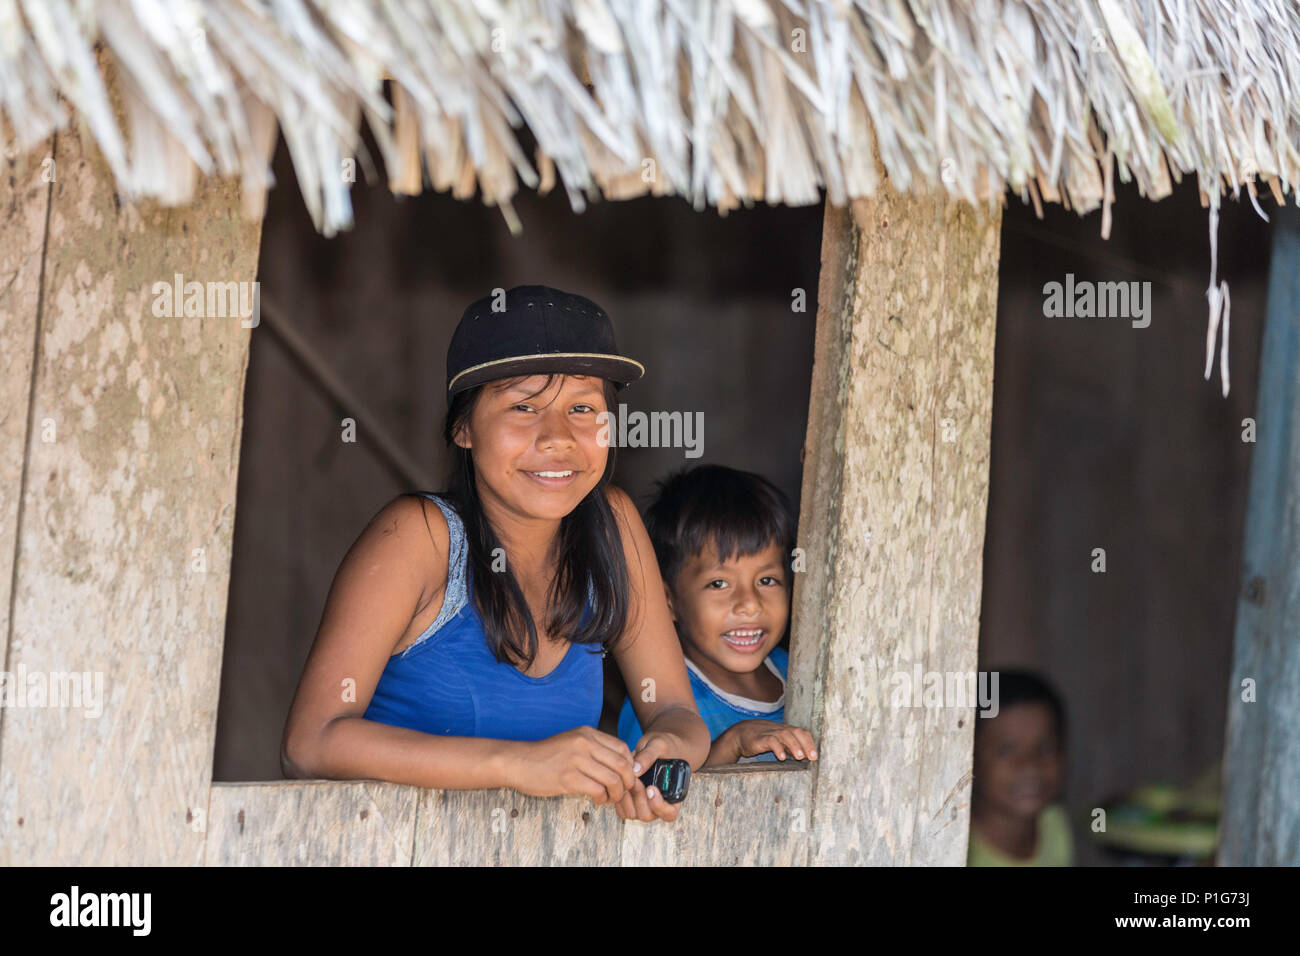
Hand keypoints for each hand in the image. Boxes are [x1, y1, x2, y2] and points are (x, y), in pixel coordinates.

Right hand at [505, 727, 636, 802]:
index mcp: (587, 733)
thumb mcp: (572, 742)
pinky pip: (598, 790)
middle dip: (628, 782)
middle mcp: (585, 743)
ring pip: (613, 780)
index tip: (625, 777)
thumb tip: (619, 764)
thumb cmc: (546, 756)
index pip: (623, 748)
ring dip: (616, 794)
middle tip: (622, 792)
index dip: (630, 766)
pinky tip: (597, 800)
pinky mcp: (568, 778)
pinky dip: (602, 799)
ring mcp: (576, 760)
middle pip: (623, 765)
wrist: (518, 762)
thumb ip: (594, 748)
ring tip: (609, 798)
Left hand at [614, 732, 687, 822]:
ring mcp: (645, 805)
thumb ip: (648, 755)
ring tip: (627, 779)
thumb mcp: (659, 744)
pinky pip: (622, 809)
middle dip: (638, 798)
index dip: (659, 805)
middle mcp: (660, 804)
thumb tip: (635, 769)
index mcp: (674, 794)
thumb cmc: (664, 746)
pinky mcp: (632, 802)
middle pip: (648, 815)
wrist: (659, 747)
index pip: (669, 813)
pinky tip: (620, 781)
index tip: (651, 788)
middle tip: (635, 780)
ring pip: (633, 814)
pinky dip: (619, 799)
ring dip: (627, 799)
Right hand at [727, 720, 817, 761]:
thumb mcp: (777, 742)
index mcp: (785, 730)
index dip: (809, 743)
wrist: (739, 734)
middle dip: (805, 744)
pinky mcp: (759, 738)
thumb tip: (805, 757)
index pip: (801, 732)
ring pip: (784, 734)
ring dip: (794, 745)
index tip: (815, 757)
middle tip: (811, 757)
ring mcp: (769, 733)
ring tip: (800, 757)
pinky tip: (781, 757)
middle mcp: (779, 729)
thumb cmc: (761, 740)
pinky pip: (770, 741)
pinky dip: (777, 748)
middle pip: (796, 732)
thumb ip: (789, 747)